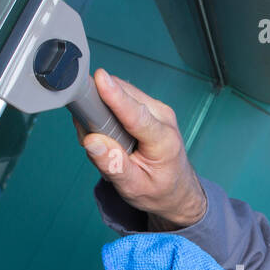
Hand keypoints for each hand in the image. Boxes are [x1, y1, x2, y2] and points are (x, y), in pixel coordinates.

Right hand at [77, 69, 207, 229]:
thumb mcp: (133, 188)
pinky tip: (113, 136)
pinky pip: (121, 97)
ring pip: (120, 93)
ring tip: (108, 145)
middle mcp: (163, 118)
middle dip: (98, 114)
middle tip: (95, 144)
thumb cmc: (158, 190)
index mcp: (163, 141)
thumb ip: (113, 165)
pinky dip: (109, 113)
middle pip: (123, 97)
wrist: (178, 190)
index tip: (100, 78)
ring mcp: (157, 108)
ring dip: (102, 114)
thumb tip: (92, 141)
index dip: (115, 96)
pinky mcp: (149, 105)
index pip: (135, 115)